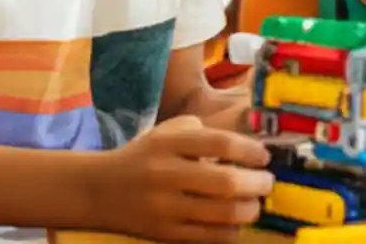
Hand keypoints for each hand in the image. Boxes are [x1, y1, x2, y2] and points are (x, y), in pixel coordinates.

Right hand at [95, 116, 273, 242]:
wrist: (98, 191)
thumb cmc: (143, 157)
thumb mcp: (165, 132)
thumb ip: (201, 132)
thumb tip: (244, 143)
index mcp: (167, 144)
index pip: (219, 143)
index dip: (250, 149)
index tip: (263, 155)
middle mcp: (166, 174)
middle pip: (225, 181)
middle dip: (257, 183)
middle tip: (267, 181)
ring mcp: (165, 207)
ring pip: (223, 214)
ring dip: (249, 209)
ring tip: (255, 203)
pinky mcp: (165, 234)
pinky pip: (210, 236)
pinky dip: (232, 230)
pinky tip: (236, 222)